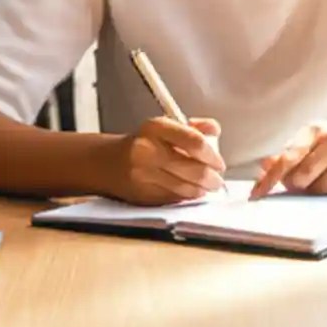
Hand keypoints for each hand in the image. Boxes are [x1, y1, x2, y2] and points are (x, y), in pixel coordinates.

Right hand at [107, 117, 226, 205]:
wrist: (107, 162)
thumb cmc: (143, 144)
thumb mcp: (164, 127)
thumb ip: (192, 128)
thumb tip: (214, 130)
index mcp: (155, 128)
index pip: (195, 142)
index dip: (213, 156)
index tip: (219, 163)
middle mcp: (147, 151)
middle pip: (195, 170)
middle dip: (212, 179)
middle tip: (216, 180)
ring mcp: (143, 175)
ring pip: (187, 189)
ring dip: (201, 190)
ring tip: (205, 186)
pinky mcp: (142, 195)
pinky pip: (174, 199)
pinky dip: (186, 196)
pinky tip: (187, 191)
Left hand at [251, 122, 326, 198]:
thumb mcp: (313, 143)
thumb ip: (288, 154)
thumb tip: (264, 165)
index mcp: (315, 129)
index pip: (287, 158)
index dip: (270, 179)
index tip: (256, 195)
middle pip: (301, 178)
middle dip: (298, 186)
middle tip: (306, 181)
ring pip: (320, 189)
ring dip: (318, 191)